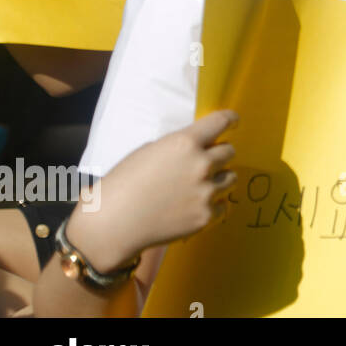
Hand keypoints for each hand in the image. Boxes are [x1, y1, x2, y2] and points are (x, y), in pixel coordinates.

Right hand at [66, 111, 238, 272]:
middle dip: (219, 155)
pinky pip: (222, 205)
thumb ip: (177, 147)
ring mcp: (206, 192)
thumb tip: (196, 148)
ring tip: (198, 187)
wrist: (112, 225)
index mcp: (184, 143)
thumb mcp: (147, 152)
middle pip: (230, 152)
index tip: (234, 122)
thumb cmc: (121, 184)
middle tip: (204, 164)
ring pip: (231, 178)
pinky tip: (194, 207)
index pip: (221, 121)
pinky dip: (212, 205)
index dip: (230, 120)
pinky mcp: (206, 216)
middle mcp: (201, 164)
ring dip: (219, 179)